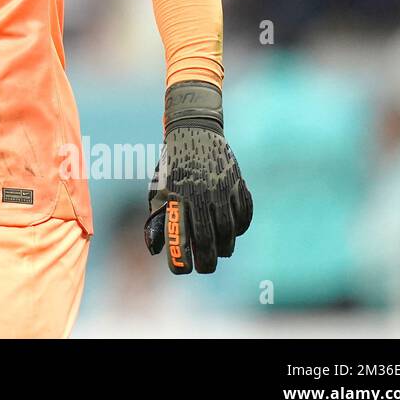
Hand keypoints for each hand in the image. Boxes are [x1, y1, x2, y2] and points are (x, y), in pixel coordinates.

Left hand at [145, 80, 252, 273]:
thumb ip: (156, 219)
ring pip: (229, 231)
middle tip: (204, 269)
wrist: (193, 130)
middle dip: (206, 261)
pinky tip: (233, 233)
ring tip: (218, 252)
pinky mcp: (237, 184)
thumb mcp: (157, 189)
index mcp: (176, 196)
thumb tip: (155, 251)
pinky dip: (240, 228)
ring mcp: (222, 189)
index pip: (180, 238)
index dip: (181, 260)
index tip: (181, 269)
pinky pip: (244, 215)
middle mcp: (200, 194)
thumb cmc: (171, 166)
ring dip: (224, 247)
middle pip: (208, 240)